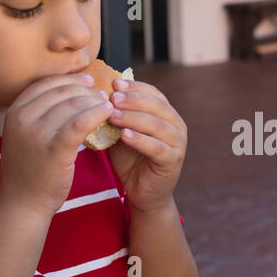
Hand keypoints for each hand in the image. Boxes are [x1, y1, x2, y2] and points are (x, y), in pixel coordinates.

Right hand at [0, 73, 114, 216]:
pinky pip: (80, 123)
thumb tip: (70, 90)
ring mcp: (37, 132)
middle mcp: (22, 117)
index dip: (71, 80)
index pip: (47, 83)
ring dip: (95, 101)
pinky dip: (97, 114)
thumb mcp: (25, 134)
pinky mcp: (55, 148)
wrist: (23, 202)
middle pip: (62, 91)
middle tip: (102, 95)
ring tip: (108, 106)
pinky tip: (108, 113)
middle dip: (86, 90)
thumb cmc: (30, 168)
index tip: (88, 82)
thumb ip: (40, 113)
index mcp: (15, 110)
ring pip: (74, 104)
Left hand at [104, 76, 187, 213]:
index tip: (114, 83)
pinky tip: (124, 135)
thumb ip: (117, 115)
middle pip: (157, 106)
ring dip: (134, 118)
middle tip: (112, 98)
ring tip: (113, 116)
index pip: (154, 93)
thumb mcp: (122, 132)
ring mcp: (178, 144)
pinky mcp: (173, 161)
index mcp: (166, 114)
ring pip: (158, 125)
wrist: (142, 192)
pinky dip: (140, 140)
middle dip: (133, 100)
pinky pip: (157, 148)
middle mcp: (176, 126)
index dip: (135, 87)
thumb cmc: (131, 160)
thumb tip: (99, 93)